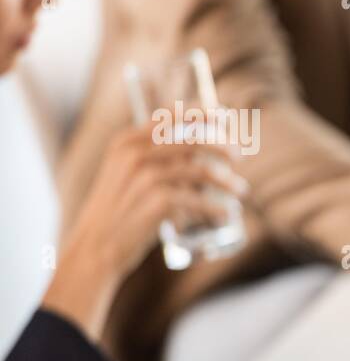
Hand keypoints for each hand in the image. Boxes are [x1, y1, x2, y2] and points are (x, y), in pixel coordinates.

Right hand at [42, 126, 244, 338]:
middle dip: (222, 146)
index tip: (226, 118)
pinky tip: (227, 215)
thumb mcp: (129, 175)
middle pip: (193, 139)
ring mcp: (145, 177)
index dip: (203, 114)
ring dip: (227, 181)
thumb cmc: (120, 211)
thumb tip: (204, 149)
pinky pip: (199, 201)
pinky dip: (217, 208)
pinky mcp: (157, 202)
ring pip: (201, 170)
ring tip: (241, 190)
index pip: (171, 116)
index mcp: (127, 142)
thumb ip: (158, 159)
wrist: (96, 246)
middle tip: (239, 157)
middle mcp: (135, 154)